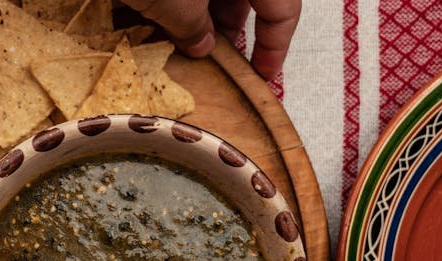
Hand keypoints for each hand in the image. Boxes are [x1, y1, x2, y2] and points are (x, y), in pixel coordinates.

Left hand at [123, 0, 300, 79]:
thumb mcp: (175, 3)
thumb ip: (194, 28)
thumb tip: (201, 44)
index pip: (283, 6)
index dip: (275, 45)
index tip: (263, 72)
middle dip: (228, 28)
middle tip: (211, 58)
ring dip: (201, 13)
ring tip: (178, 39)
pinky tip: (158, 13)